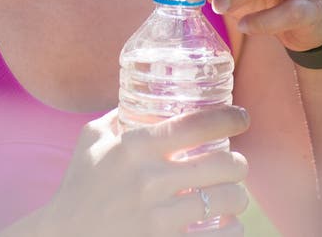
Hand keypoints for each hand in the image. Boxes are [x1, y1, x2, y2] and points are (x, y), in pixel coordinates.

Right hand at [40, 106, 248, 236]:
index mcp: (136, 147)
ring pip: (226, 200)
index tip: (241, 116)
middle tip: (237, 161)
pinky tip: (228, 223)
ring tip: (233, 192)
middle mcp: (151, 180)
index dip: (227, 117)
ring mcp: (160, 217)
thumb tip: (144, 97)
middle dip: (239, 162)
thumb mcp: (92, 139)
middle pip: (222, 164)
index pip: (195, 124)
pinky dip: (232, 229)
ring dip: (238, 195)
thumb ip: (119, 117)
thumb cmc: (80, 184)